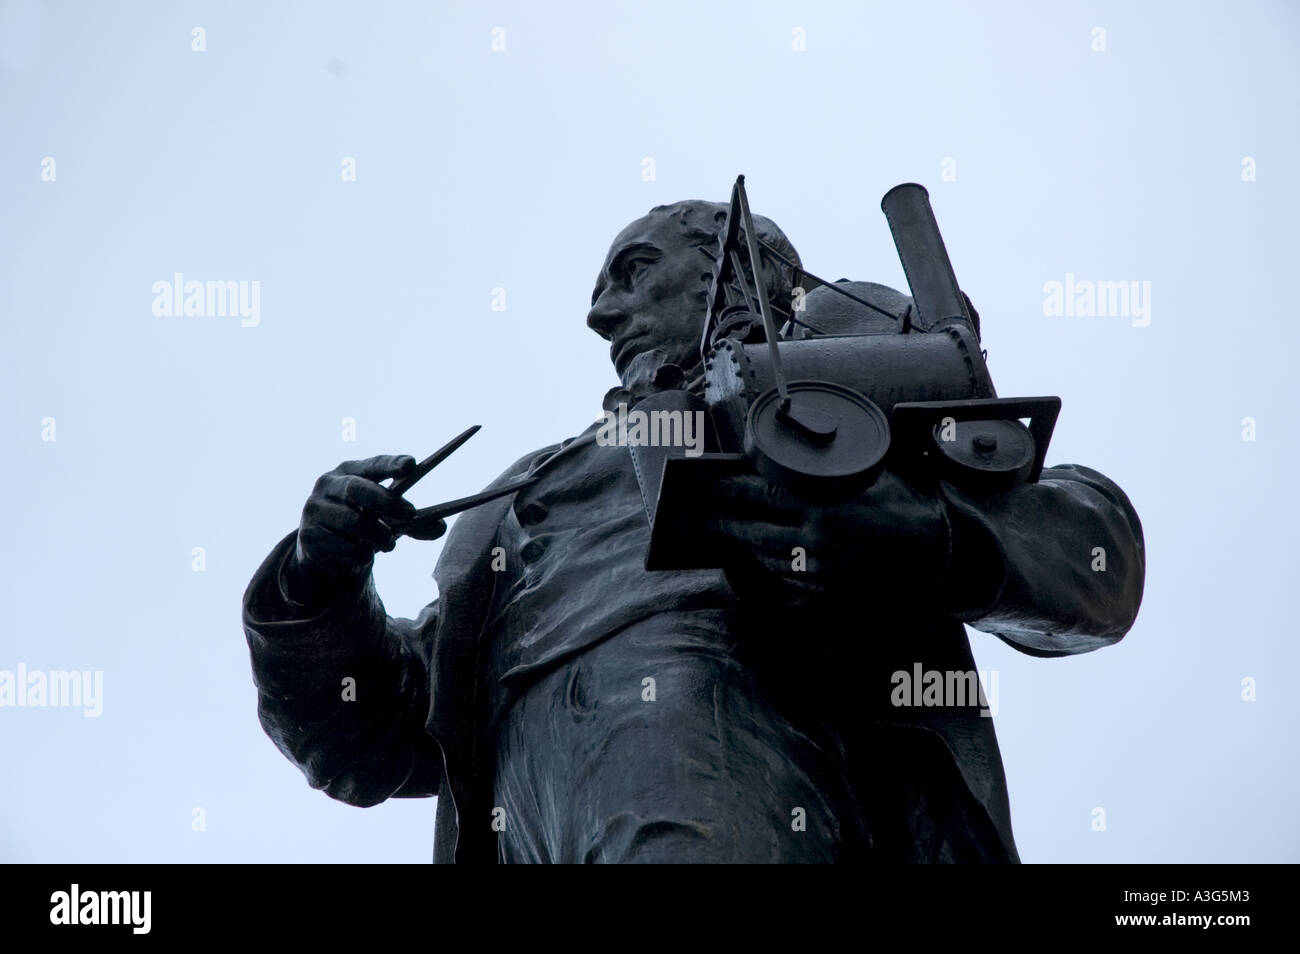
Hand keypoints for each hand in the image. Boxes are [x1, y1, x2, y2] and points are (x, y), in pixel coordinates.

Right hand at [284, 455, 448, 603]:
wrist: (322, 550)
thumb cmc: (360, 523)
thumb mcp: (387, 519)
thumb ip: (413, 522)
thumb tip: (441, 528)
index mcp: (350, 471)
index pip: (373, 464)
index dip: (391, 464)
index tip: (412, 464)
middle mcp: (328, 484)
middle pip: (357, 489)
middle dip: (386, 502)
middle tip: (411, 514)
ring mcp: (314, 509)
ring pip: (352, 522)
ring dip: (377, 536)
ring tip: (387, 544)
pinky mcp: (307, 535)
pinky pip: (342, 546)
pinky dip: (359, 554)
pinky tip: (362, 555)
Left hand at [704, 471, 949, 607]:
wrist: (931, 547)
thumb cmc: (899, 502)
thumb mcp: (863, 475)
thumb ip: (826, 472)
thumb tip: (792, 456)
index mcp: (821, 509)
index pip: (763, 496)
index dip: (734, 490)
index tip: (718, 485)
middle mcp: (815, 543)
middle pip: (755, 533)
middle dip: (728, 525)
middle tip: (711, 517)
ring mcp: (820, 572)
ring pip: (767, 561)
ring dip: (746, 548)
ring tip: (732, 536)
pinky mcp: (827, 592)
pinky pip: (787, 584)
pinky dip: (771, 570)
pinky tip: (762, 559)